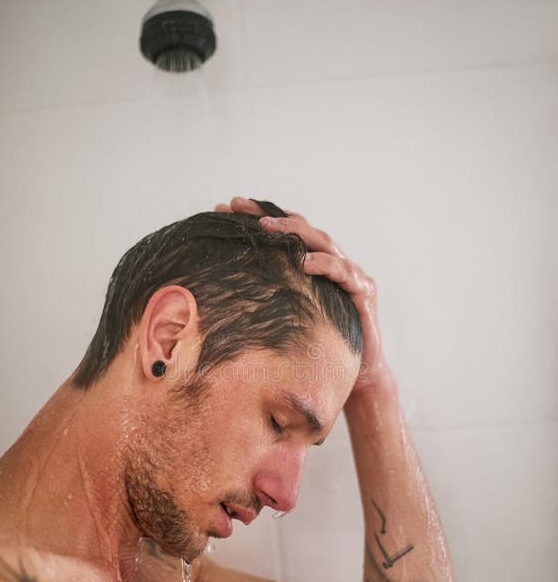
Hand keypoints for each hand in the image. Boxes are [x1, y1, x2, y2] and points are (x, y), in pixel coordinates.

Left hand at [214, 196, 393, 397]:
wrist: (357, 375)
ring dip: (294, 232)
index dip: (259, 217)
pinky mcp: (363, 292)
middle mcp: (333, 263)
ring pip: (323, 243)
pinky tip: (306, 263)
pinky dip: (325, 264)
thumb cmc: (319, 348)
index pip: (286, 233)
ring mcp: (350, 275)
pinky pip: (343, 272)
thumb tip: (219, 294)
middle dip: (270, 216)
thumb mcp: (286, 319)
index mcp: (314, 265)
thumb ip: (266, 300)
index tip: (228, 206)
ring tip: (267, 228)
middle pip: (301, 229)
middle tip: (240, 206)